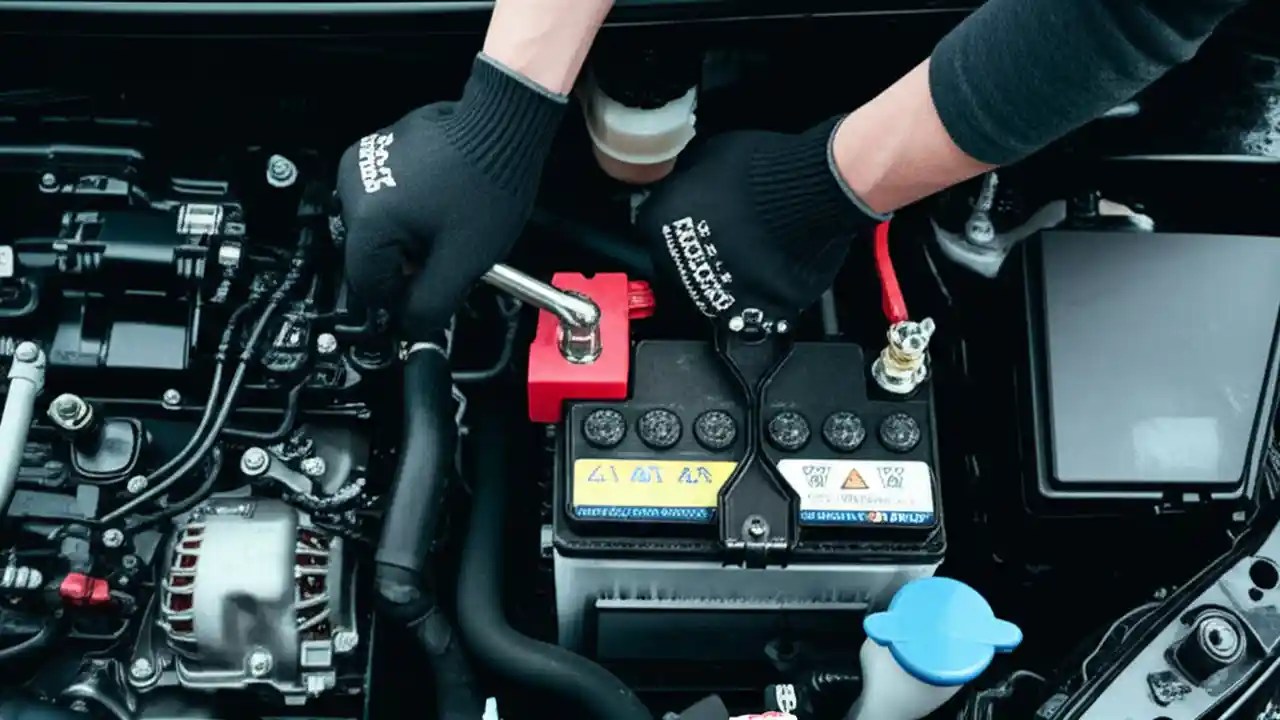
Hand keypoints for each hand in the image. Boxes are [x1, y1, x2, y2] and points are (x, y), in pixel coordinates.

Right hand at [337, 54, 565, 338]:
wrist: (502, 122)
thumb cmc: (487, 181)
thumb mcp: (463, 261)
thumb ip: (430, 304)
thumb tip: (412, 327)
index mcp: (367, 217)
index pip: (367, 284)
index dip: (398, 301)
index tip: (424, 300)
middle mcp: (355, 186)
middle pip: (372, 255)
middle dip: (408, 265)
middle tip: (447, 257)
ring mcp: (365, 162)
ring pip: (381, 227)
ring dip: (411, 238)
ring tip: (449, 226)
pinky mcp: (380, 149)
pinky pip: (388, 198)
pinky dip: (411, 211)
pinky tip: (443, 204)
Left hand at [636, 117, 886, 331]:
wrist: (811, 193)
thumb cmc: (761, 167)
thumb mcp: (707, 156)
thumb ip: (688, 179)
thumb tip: (688, 182)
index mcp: (657, 226)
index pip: (650, 230)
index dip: (672, 221)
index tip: (688, 215)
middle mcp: (676, 267)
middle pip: (674, 264)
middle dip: (692, 250)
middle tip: (720, 231)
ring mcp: (712, 294)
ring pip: (707, 288)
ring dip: (720, 272)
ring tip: (746, 248)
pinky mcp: (750, 309)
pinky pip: (744, 301)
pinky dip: (751, 286)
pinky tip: (766, 263)